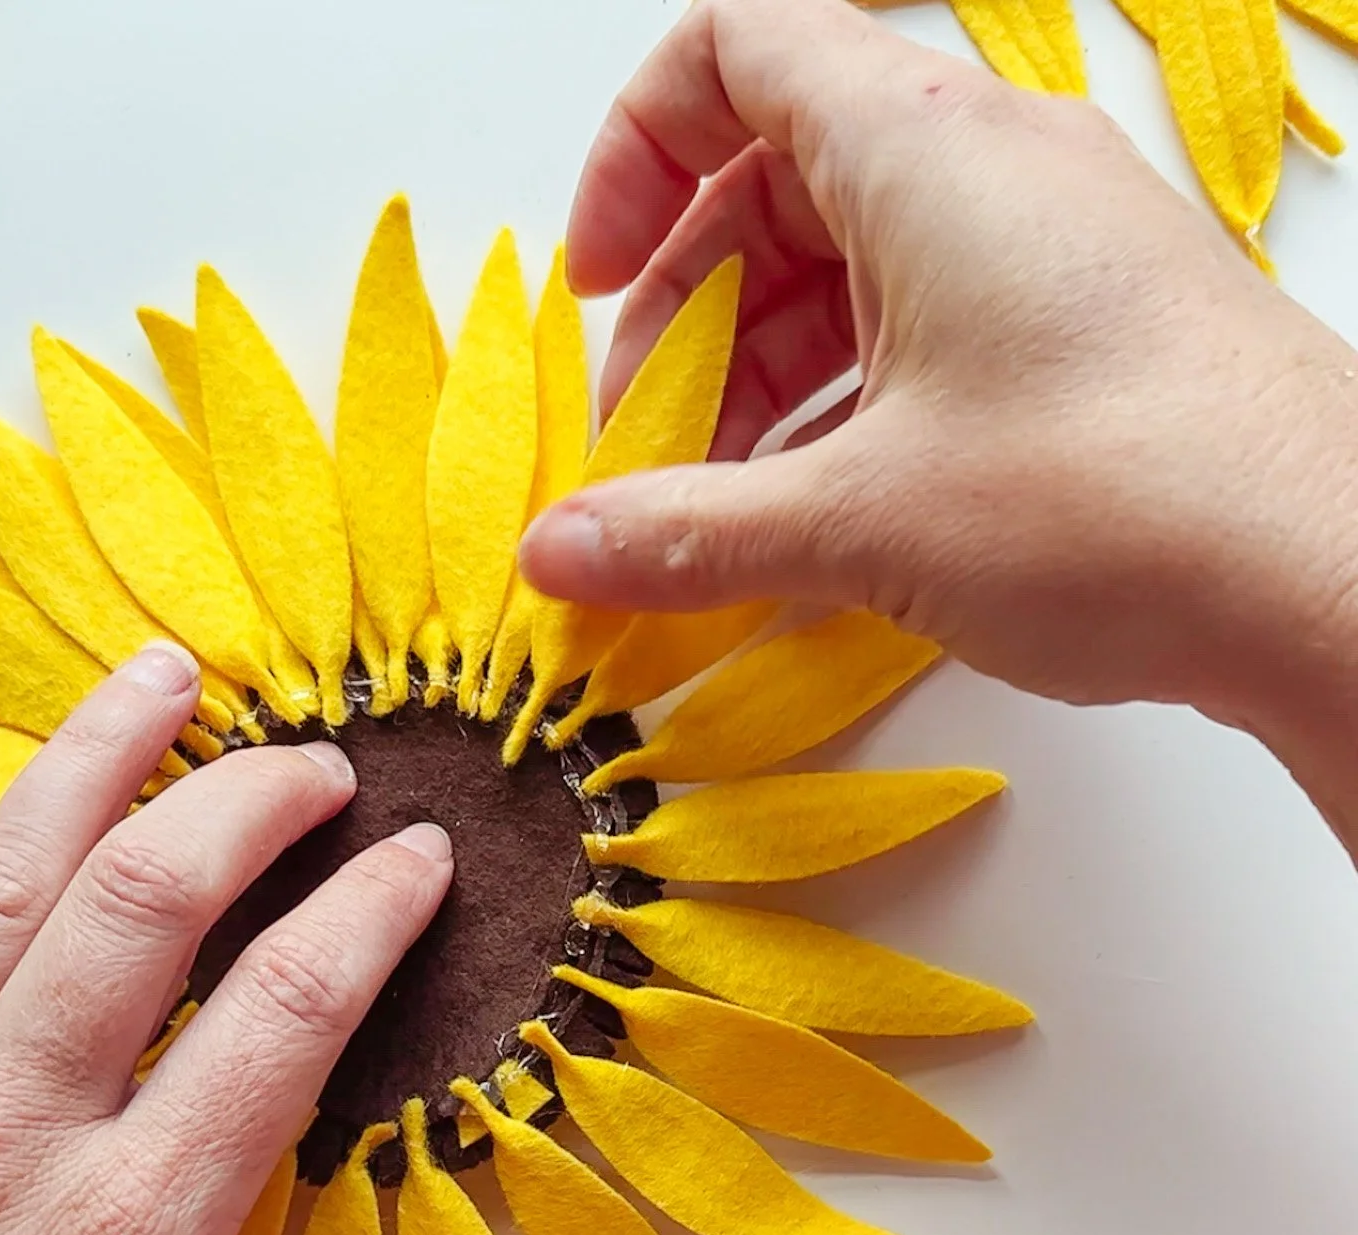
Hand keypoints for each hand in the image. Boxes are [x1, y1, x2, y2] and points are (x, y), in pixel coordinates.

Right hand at [520, 0, 1357, 832]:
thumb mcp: (865, 519)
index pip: (732, 53)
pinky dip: (852, 409)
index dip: (634, 153)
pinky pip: (933, 332)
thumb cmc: (1113, 499)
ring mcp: (1054, 245)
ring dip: (766, 380)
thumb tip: (558, 552)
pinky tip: (821, 522)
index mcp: (921, 146)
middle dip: (690, 312)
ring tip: (721, 509)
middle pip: (782, 179)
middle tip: (646, 448)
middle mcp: (992, 165)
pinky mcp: (1093, 330)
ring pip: (859, 268)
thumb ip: (690, 531)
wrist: (1332, 577)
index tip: (598, 282)